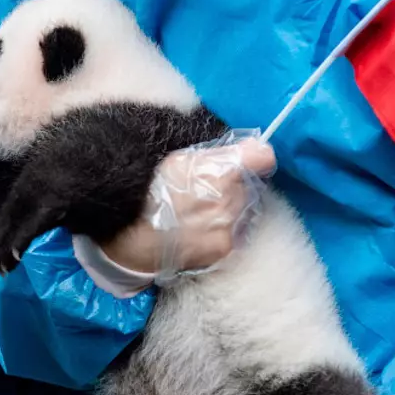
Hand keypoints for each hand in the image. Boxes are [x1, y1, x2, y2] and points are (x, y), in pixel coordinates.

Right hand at [101, 137, 275, 275]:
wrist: (133, 235)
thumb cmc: (151, 192)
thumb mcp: (180, 159)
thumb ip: (218, 153)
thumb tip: (253, 147)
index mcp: (222, 170)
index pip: (262, 158)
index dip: (253, 157)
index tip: (245, 160)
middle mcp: (232, 197)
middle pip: (250, 186)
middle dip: (234, 186)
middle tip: (206, 191)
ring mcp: (231, 225)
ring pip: (245, 210)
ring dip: (231, 209)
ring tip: (200, 212)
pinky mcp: (226, 247)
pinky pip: (236, 233)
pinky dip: (223, 230)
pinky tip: (200, 229)